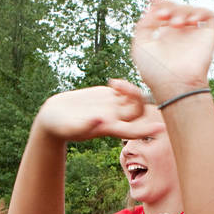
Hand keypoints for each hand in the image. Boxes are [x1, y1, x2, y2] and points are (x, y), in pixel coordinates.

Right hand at [33, 84, 161, 142]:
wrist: (54, 117)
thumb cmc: (60, 127)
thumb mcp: (70, 127)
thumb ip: (85, 125)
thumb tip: (100, 119)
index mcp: (109, 128)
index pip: (134, 131)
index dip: (147, 130)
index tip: (160, 128)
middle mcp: (115, 118)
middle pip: (138, 111)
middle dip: (137, 98)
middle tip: (120, 88)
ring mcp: (113, 106)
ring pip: (134, 99)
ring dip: (132, 90)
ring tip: (115, 84)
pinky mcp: (107, 95)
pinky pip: (125, 90)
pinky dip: (125, 85)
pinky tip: (113, 83)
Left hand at [131, 0, 213, 100]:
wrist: (174, 84)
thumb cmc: (155, 72)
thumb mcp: (141, 46)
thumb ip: (143, 25)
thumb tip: (151, 8)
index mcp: (165, 37)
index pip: (165, 12)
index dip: (160, 5)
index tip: (155, 10)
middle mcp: (181, 35)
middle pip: (177, 8)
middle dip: (170, 7)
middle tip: (163, 16)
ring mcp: (195, 35)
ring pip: (191, 10)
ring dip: (182, 11)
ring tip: (176, 24)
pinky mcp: (208, 36)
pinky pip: (209, 16)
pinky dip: (200, 12)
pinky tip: (190, 21)